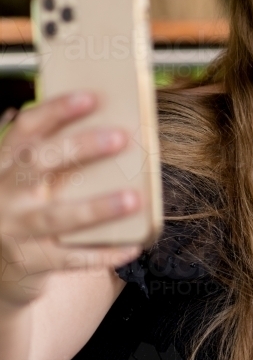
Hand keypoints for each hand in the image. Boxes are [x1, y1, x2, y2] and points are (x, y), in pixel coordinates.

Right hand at [0, 93, 141, 308]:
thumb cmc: (28, 210)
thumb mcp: (28, 180)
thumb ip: (57, 160)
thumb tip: (118, 129)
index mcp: (5, 165)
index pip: (25, 129)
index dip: (55, 110)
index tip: (91, 97)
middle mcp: (4, 194)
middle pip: (38, 163)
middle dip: (79, 147)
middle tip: (121, 137)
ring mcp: (14, 230)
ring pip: (57, 216)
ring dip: (97, 207)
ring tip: (133, 198)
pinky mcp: (30, 262)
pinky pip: (72, 258)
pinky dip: (104, 253)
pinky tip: (133, 246)